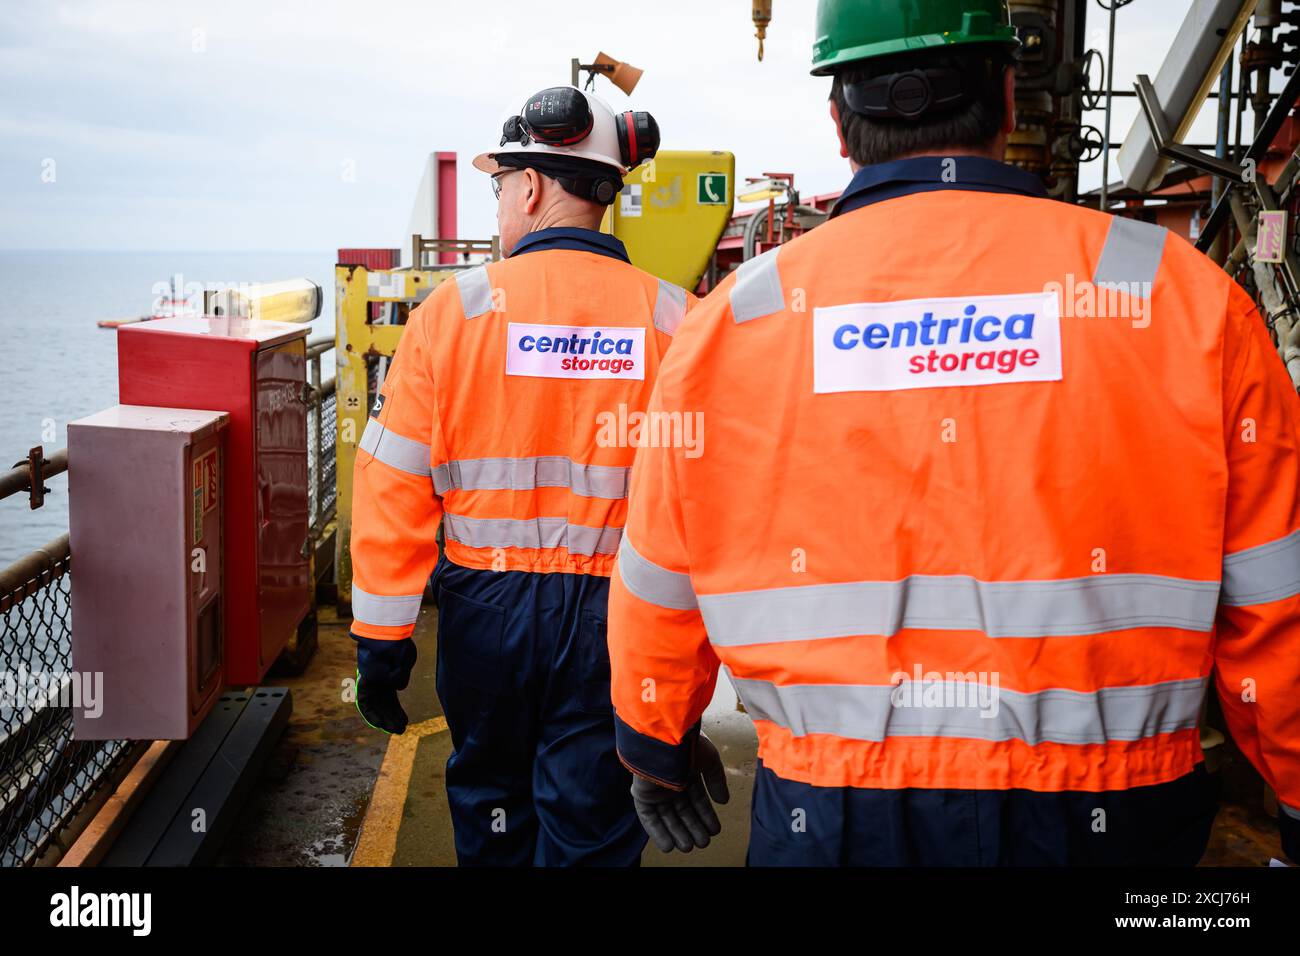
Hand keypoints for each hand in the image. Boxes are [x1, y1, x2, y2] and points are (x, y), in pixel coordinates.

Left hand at [351, 635, 416, 734]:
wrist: (388, 641)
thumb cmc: (399, 649)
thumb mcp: (405, 664)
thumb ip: (401, 677)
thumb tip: (400, 688)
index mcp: (390, 676)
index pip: (392, 698)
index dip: (397, 711)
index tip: (404, 720)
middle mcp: (379, 681)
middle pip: (385, 704)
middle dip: (392, 717)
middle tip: (401, 729)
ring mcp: (370, 683)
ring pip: (376, 706)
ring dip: (384, 719)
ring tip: (394, 730)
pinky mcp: (362, 684)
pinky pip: (365, 704)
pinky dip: (372, 715)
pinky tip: (381, 724)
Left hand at [631, 734, 729, 851]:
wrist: (665, 740)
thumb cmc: (689, 746)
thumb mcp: (710, 761)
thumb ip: (717, 781)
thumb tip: (723, 802)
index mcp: (686, 773)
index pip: (697, 799)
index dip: (706, 815)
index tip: (714, 830)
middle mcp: (671, 783)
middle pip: (683, 811)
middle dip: (693, 827)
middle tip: (703, 843)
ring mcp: (656, 790)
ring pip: (667, 817)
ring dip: (678, 833)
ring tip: (689, 847)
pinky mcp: (642, 795)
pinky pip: (648, 818)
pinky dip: (657, 832)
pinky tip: (669, 846)